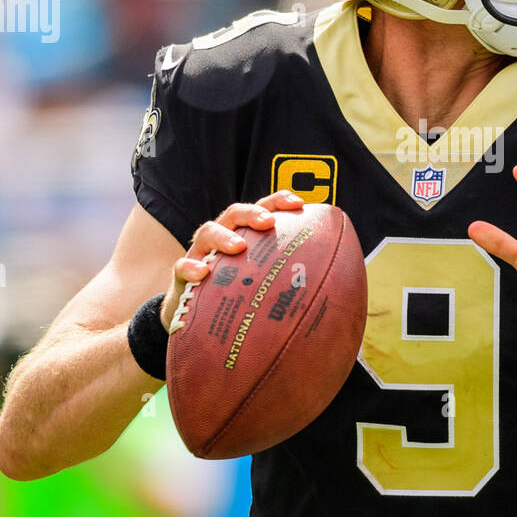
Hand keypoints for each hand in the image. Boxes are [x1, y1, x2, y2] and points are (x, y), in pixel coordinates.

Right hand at [160, 189, 304, 331]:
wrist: (193, 315)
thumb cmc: (237, 294)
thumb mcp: (262, 282)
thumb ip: (287, 277)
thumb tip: (334, 288)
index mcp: (244, 234)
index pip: (262, 209)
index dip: (278, 201)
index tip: (299, 204)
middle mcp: (222, 238)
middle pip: (234, 214)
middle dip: (252, 213)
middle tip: (268, 222)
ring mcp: (200, 254)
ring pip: (207, 232)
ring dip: (223, 236)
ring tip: (239, 246)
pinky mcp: (182, 275)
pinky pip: (182, 267)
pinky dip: (191, 267)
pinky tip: (203, 273)